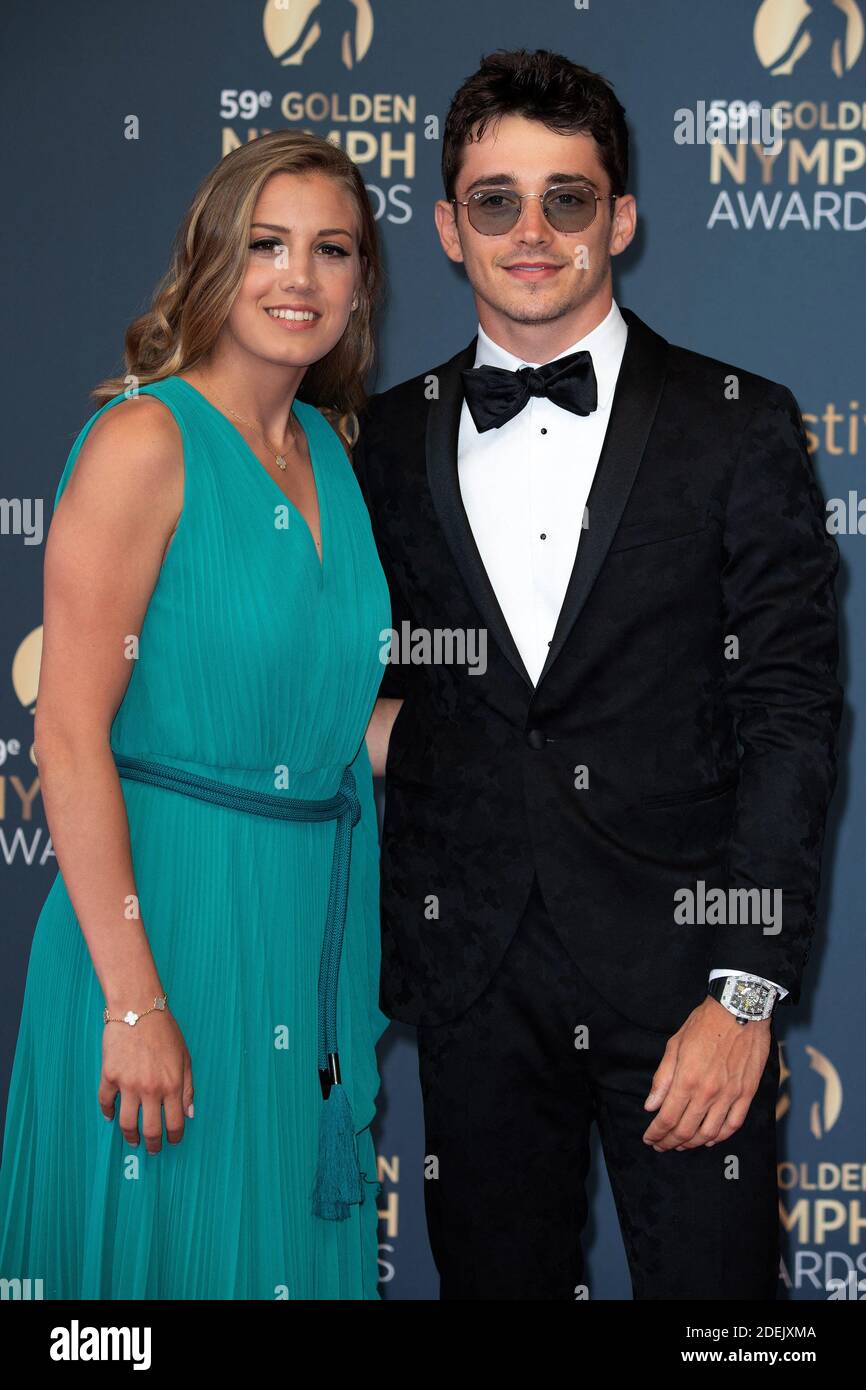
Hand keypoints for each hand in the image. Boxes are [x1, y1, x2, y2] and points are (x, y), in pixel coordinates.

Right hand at [99, 1009, 193, 1153]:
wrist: (138, 1009)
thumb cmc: (165, 1031)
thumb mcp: (185, 1057)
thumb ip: (188, 1087)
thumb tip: (189, 1114)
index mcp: (172, 1084)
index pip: (174, 1122)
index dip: (174, 1136)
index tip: (172, 1141)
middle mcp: (151, 1088)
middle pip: (151, 1129)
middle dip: (153, 1144)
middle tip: (152, 1149)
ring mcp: (128, 1084)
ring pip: (127, 1122)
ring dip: (130, 1136)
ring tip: (133, 1140)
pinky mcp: (110, 1076)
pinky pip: (105, 1102)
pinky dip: (108, 1113)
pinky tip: (111, 1117)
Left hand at [642, 996, 770, 1151]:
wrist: (740, 1010)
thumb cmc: (704, 1024)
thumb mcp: (674, 1045)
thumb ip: (662, 1078)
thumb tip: (651, 1105)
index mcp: (686, 1080)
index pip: (667, 1118)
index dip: (656, 1133)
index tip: (649, 1139)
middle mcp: (708, 1092)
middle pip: (686, 1130)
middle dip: (670, 1142)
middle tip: (662, 1145)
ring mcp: (729, 1095)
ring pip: (709, 1133)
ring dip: (693, 1144)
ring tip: (682, 1144)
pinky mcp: (746, 1094)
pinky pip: (733, 1125)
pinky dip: (720, 1137)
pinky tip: (710, 1139)